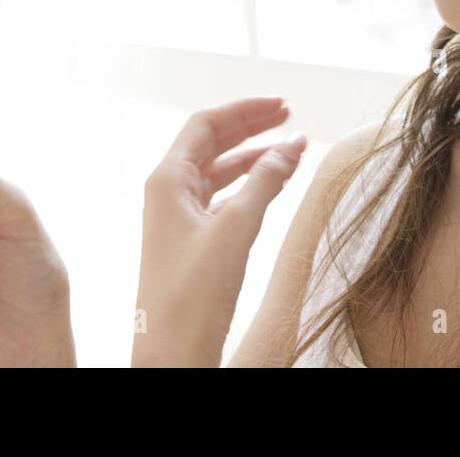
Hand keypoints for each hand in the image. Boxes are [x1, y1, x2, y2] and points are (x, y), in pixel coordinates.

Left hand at [132, 96, 306, 366]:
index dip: (245, 110)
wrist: (172, 354)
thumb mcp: (236, 229)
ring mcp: (177, 217)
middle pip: (211, 142)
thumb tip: (292, 146)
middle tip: (288, 116)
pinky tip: (273, 184)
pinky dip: (249, 186)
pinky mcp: (190, 242)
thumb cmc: (192, 296)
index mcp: (166, 180)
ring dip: (253, 157)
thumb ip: (265, 181)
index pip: (206, 124)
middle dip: (250, 127)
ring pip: (218, 171)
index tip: (282, 105)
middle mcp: (167, 192)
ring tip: (291, 150)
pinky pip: (221, 199)